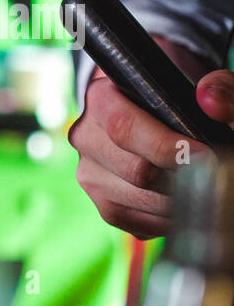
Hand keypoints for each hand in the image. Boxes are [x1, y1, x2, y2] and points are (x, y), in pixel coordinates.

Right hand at [68, 58, 233, 239]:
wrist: (155, 115)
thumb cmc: (179, 98)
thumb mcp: (200, 82)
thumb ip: (220, 86)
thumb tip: (211, 100)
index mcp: (101, 98)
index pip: (124, 129)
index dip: (167, 147)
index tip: (207, 155)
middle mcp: (85, 137)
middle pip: (136, 171)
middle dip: (184, 178)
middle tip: (217, 175)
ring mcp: (89, 173)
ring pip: (139, 201)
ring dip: (182, 201)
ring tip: (208, 188)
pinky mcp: (101, 203)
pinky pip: (136, 223)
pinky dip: (169, 220)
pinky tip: (190, 204)